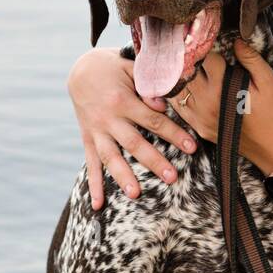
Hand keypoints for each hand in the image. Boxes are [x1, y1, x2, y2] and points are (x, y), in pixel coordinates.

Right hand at [67, 48, 198, 209]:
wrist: (81, 70)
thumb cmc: (114, 68)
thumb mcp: (130, 67)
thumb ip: (147, 85)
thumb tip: (162, 104)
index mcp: (123, 100)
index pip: (153, 120)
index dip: (173, 133)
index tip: (192, 147)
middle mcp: (108, 119)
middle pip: (134, 143)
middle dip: (153, 161)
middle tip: (172, 177)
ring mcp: (97, 131)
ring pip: (111, 157)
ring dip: (123, 176)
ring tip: (135, 194)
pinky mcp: (88, 139)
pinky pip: (91, 164)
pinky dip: (93, 185)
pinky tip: (97, 205)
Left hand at [168, 39, 272, 175]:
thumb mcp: (269, 82)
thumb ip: (251, 59)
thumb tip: (237, 40)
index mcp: (222, 88)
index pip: (204, 58)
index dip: (207, 45)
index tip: (209, 39)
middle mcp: (206, 102)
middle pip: (187, 71)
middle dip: (191, 58)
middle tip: (193, 46)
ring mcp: (200, 117)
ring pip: (177, 89)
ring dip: (181, 75)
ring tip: (186, 63)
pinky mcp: (200, 128)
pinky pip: (178, 108)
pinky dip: (177, 94)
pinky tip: (182, 84)